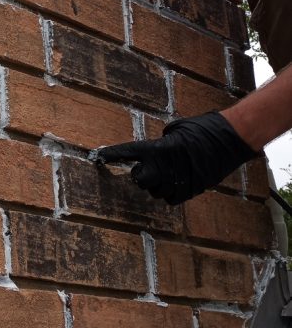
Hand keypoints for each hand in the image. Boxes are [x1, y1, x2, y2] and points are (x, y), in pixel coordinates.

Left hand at [94, 112, 257, 205]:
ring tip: (172, 171)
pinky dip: (171, 192)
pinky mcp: (188, 192)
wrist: (229, 139)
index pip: (128, 152)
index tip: (98, 156)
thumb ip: (159, 143)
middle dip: (141, 175)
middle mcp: (163, 167)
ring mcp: (176, 182)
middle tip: (151, 167)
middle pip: (139, 180)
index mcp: (158, 148)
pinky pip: (170, 198)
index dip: (112, 154)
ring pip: (155, 191)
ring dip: (157, 184)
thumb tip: (152, 154)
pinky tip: (181, 179)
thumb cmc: (202, 129)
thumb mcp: (175, 130)